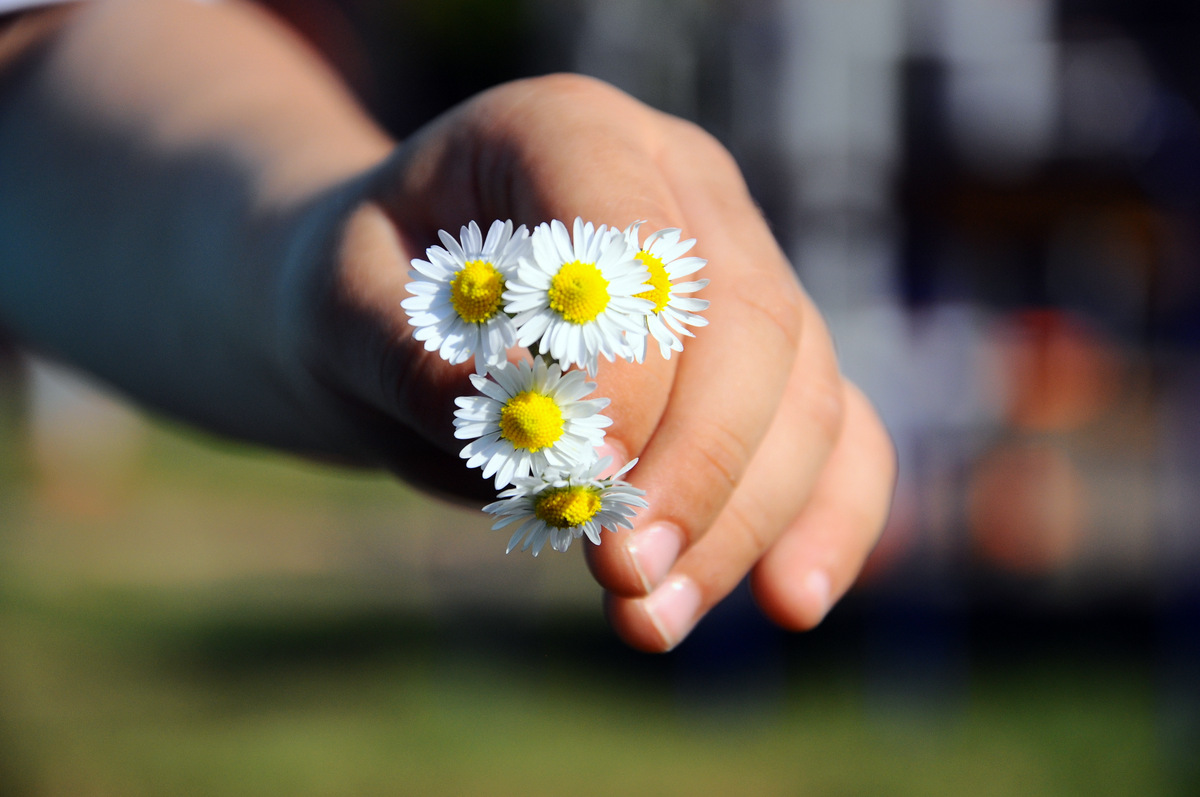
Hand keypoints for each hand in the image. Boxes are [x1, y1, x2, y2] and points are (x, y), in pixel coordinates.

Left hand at [301, 75, 896, 650]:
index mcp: (569, 131)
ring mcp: (741, 267)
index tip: (582, 481)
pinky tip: (791, 603)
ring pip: (803, 392)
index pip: (635, 244)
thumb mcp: (338, 307)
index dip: (627, 370)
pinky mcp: (767, 357)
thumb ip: (409, 359)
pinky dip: (829, 521)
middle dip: (696, 465)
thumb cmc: (367, 291)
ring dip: (743, 521)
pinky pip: (837, 433)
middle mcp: (680, 187)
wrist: (394, 305)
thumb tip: (533, 438)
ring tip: (652, 619)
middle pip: (750, 324)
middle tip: (622, 573)